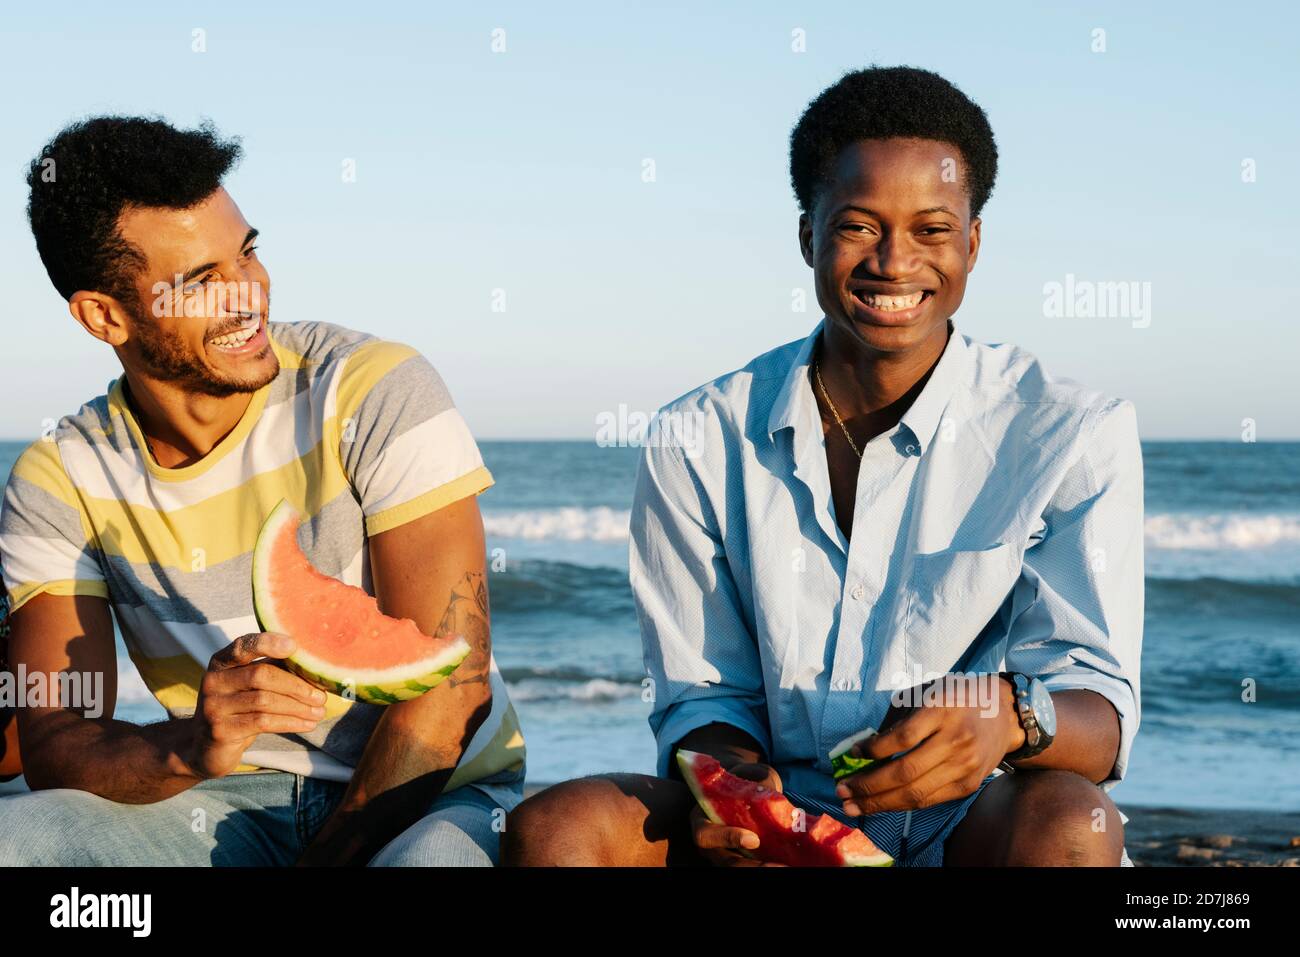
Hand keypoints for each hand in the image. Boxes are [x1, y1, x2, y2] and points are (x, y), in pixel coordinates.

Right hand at [180, 633, 327, 779]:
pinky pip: (263, 722)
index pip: (242, 646)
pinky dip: (290, 722)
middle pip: (261, 675)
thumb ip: (273, 669)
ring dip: (298, 707)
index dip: (268, 643)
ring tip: (319, 712)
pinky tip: (306, 724)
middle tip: (320, 697)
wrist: (205, 747)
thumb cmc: (238, 708)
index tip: (294, 646)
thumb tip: (314, 663)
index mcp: (221, 662)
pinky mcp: (221, 730)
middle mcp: (214, 681)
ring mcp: (214, 706)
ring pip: (265, 701)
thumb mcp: (249, 685)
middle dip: (296, 686)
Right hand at [691, 761, 786, 866]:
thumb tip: (775, 800)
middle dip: (754, 867)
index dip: (726, 838)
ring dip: (764, 869)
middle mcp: (712, 844)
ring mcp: (728, 856)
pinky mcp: (746, 861)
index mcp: (703, 820)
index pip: (705, 835)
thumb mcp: (750, 777)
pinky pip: (756, 865)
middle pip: (727, 863)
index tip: (754, 839)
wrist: (750, 787)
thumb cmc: (747, 779)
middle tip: (780, 867)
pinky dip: (774, 866)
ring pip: (740, 868)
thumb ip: (758, 786)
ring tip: (789, 868)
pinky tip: (794, 865)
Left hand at [835, 673, 1023, 815]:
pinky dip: (900, 804)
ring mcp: (964, 766)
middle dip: (869, 786)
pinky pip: (929, 800)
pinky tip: (879, 804)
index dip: (874, 749)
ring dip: (879, 803)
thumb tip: (865, 749)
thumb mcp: (926, 693)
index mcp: (942, 710)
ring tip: (853, 805)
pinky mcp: (968, 785)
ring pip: (916, 793)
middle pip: (906, 772)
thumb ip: (897, 719)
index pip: (903, 737)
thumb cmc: (956, 697)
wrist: (1005, 714)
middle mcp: (955, 740)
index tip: (853, 754)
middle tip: (842, 790)